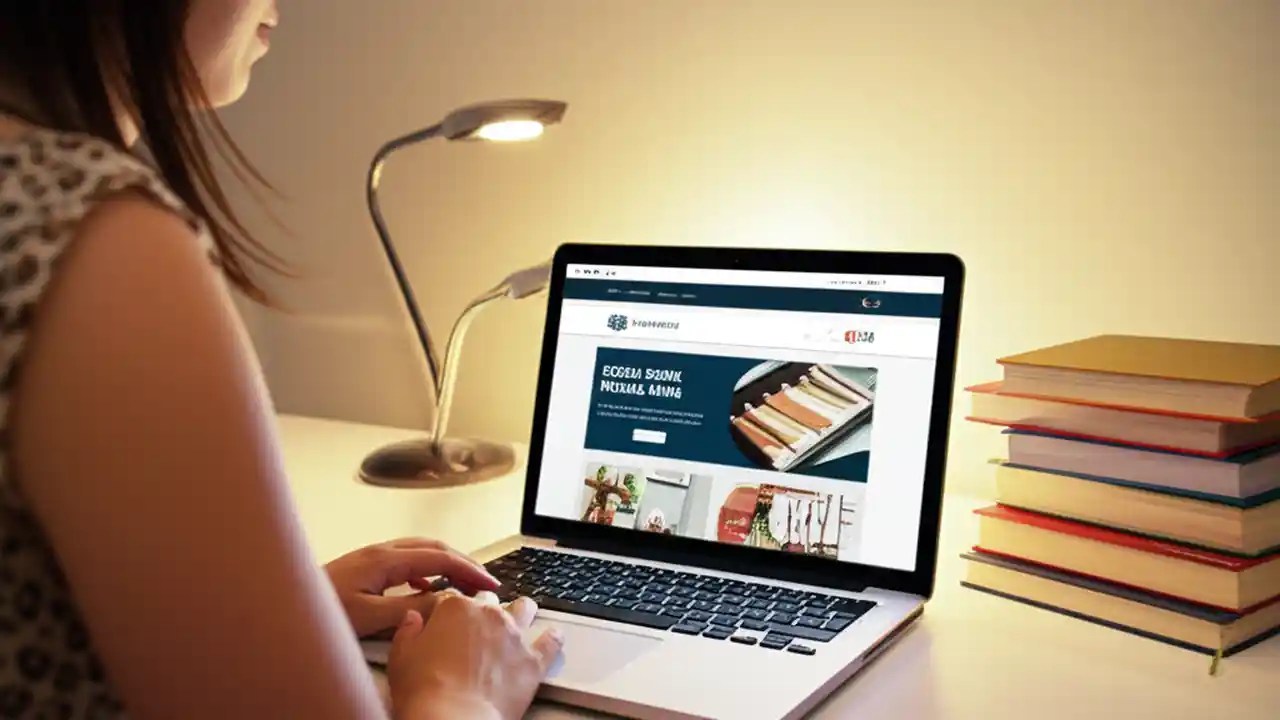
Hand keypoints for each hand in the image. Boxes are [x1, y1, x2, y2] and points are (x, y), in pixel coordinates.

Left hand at [324, 537, 499, 637]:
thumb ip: (411, 608)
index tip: (489, 584)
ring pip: (420, 551)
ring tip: (463, 583)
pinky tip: (427, 587)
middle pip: (433, 547)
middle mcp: (380, 551)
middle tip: (485, 582)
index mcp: (385, 559)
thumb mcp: (371, 616)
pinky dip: (426, 570)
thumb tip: (447, 602)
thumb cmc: (322, 612)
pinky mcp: (365, 568)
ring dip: (446, 563)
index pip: (439, 557)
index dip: (468, 569)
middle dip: (463, 562)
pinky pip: (406, 561)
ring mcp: (372, 557)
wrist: (287, 605)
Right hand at [388, 591, 562, 719]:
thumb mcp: (400, 657)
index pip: (452, 598)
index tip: (445, 622)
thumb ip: (408, 632)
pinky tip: (552, 636)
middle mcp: (488, 613)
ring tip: (517, 619)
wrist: (454, 719)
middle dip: (482, 612)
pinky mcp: (533, 660)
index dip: (448, 611)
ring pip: (524, 609)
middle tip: (475, 630)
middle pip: (488, 601)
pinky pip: (551, 642)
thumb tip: (412, 620)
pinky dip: (552, 638)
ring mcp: (514, 635)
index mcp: (455, 607)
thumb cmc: (424, 691)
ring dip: (520, 612)